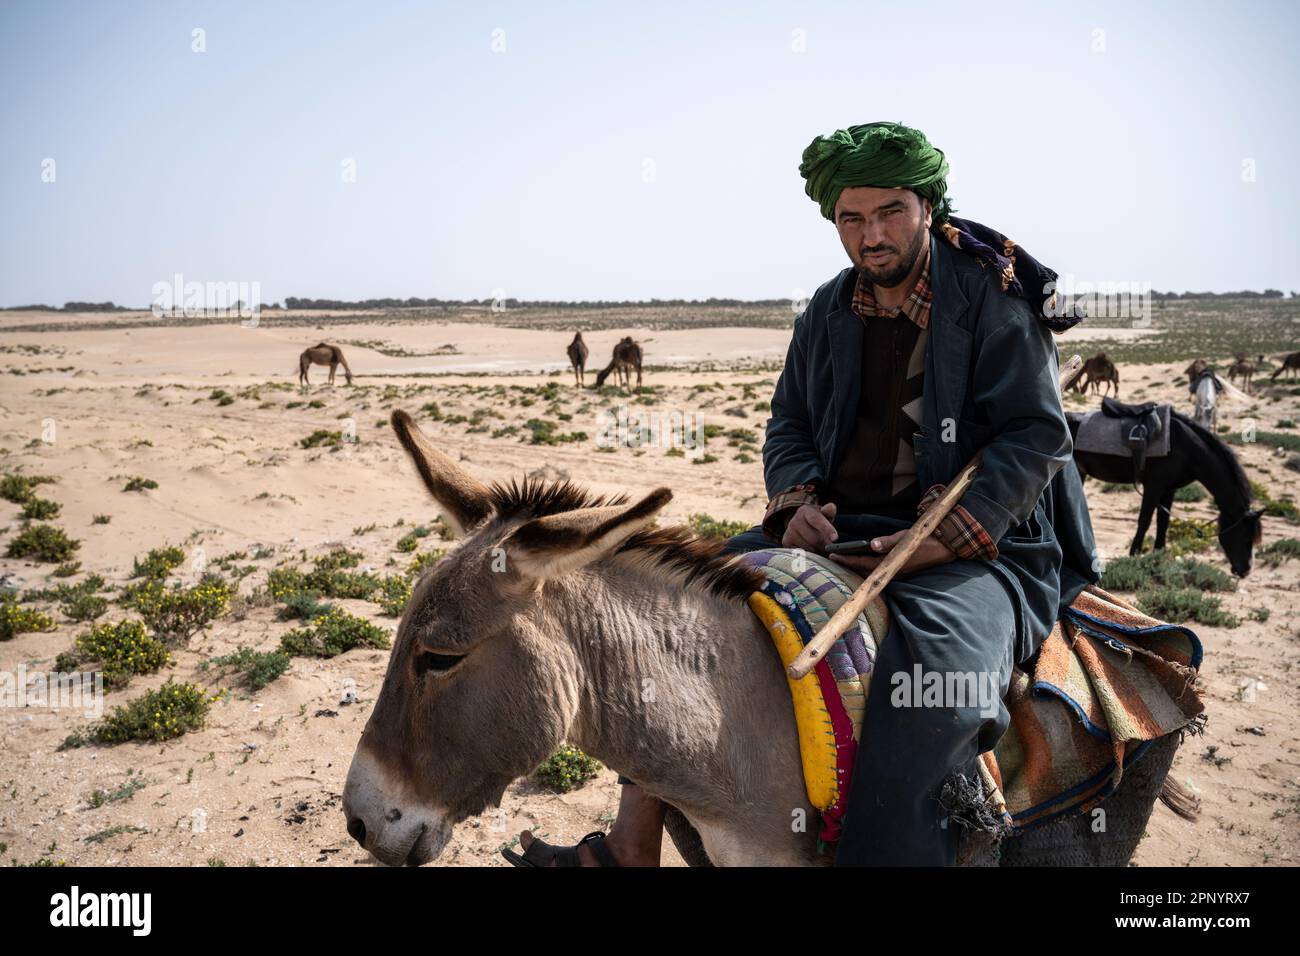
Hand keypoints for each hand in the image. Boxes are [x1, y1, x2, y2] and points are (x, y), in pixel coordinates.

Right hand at [782, 502, 837, 552]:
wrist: (802, 526)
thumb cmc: (818, 521)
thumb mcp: (824, 515)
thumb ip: (829, 512)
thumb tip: (831, 507)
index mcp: (805, 511)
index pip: (816, 520)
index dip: (827, 529)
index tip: (835, 538)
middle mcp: (794, 521)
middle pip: (814, 539)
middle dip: (824, 545)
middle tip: (830, 547)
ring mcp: (789, 533)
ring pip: (809, 548)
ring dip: (817, 551)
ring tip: (820, 547)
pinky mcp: (786, 543)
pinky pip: (802, 554)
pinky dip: (810, 555)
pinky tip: (812, 550)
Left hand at [828, 527, 955, 577]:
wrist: (944, 547)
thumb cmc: (923, 540)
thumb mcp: (905, 537)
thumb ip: (888, 541)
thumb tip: (872, 544)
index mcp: (891, 563)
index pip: (863, 563)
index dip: (847, 560)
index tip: (832, 555)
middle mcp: (892, 571)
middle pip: (864, 571)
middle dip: (848, 565)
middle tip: (832, 558)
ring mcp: (895, 572)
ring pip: (871, 572)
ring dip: (856, 567)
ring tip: (842, 560)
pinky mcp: (899, 570)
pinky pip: (878, 571)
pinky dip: (867, 566)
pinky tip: (861, 560)